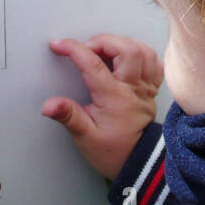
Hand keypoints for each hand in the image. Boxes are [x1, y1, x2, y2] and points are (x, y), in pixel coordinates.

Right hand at [42, 35, 162, 179]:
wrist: (139, 163)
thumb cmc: (112, 151)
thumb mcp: (84, 136)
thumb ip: (68, 116)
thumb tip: (49, 105)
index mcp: (113, 97)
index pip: (93, 64)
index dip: (73, 49)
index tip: (57, 45)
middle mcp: (132, 88)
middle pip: (126, 49)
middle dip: (103, 41)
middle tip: (86, 48)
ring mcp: (145, 87)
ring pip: (143, 51)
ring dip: (122, 44)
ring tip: (105, 51)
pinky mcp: (152, 89)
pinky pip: (154, 63)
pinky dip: (142, 54)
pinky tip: (127, 59)